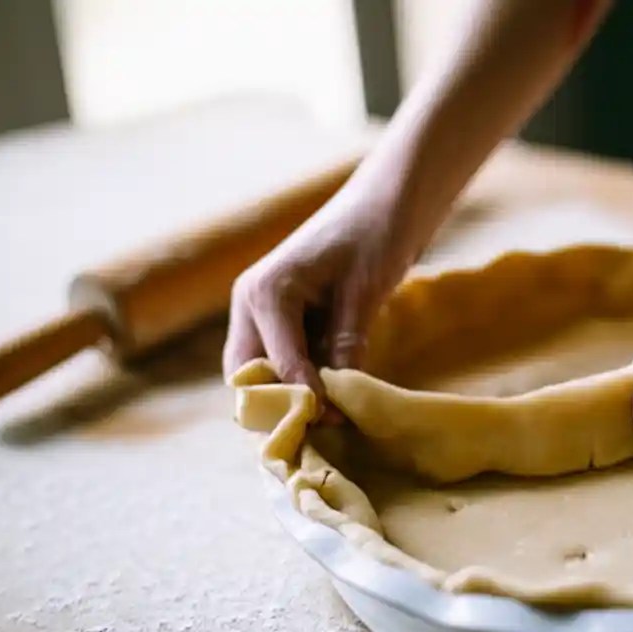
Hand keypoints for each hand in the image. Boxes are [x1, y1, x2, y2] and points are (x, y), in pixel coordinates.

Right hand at [222, 181, 419, 409]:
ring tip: (324, 419)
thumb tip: (335, 400)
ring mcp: (260, 311)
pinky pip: (276, 360)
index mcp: (265, 292)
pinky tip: (327, 398)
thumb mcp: (365, 293)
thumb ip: (345, 344)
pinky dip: (296, 381)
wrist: (386, 203)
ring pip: (256, 372)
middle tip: (320, 428)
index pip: (277, 365)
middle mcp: (250, 303)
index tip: (337, 420)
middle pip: (247, 376)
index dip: (306, 397)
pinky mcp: (278, 318)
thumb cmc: (376, 236)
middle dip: (277, 405)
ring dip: (285, 396)